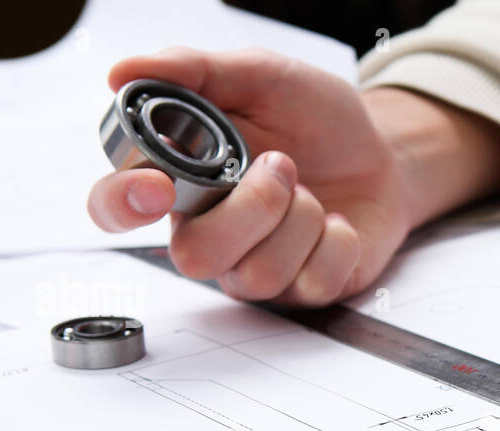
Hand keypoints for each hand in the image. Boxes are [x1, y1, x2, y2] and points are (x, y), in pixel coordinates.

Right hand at [88, 47, 499, 303]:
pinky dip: (338, 241)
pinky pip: (312, 281)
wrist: (384, 153)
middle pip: (194, 256)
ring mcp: (255, 266)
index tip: (156, 187)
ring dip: (300, 220)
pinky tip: (339, 223)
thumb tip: (123, 72)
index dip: (123, 204)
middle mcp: (210, 230)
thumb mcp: (260, 75)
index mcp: (181, 178)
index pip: (115, 207)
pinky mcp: (303, 290)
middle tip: (283, 164)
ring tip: (313, 192)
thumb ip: (194, 70)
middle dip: (251, 208)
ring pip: (257, 273)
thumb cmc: (316, 119)